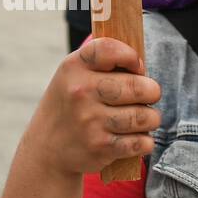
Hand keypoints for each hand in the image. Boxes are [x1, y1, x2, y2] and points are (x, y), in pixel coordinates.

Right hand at [1, 38, 160, 197]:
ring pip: (145, 117)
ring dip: (150, 119)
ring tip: (141, 118)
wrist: (45, 148)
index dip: (131, 56)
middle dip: (152, 92)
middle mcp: (81, 91)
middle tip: (147, 96)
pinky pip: (142, 142)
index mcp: (74, 67)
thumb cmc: (69, 105)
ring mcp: (91, 120)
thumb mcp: (72, 75)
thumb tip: (140, 65)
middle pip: (139, 87)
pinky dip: (144, 142)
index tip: (136, 67)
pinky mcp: (101, 146)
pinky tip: (133, 138)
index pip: (110, 50)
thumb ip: (101, 63)